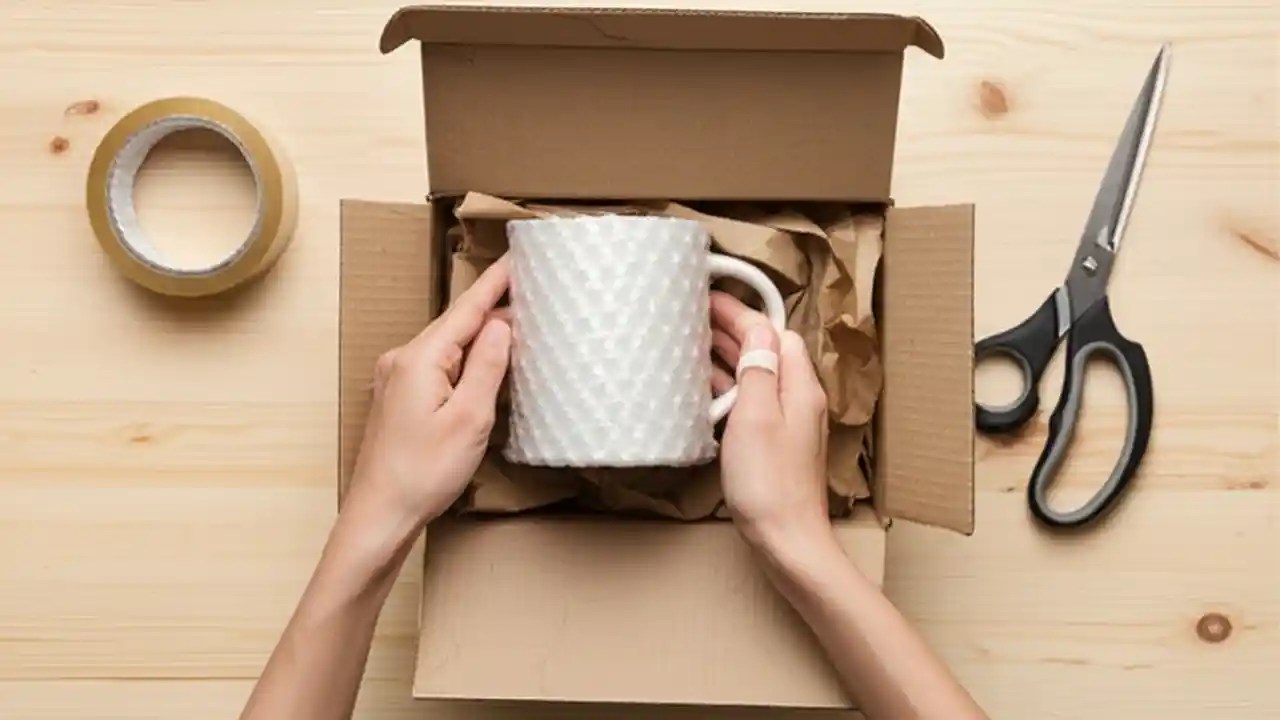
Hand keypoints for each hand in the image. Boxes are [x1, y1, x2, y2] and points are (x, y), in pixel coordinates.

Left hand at [346, 256, 512, 536]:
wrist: (378, 516)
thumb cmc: (423, 474)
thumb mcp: (469, 419)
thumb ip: (487, 366)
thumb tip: (501, 325)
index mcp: (420, 359)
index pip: (466, 309)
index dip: (495, 283)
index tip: (518, 257)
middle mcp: (402, 360)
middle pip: (456, 325)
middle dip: (493, 310)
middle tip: (532, 295)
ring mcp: (396, 379)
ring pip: (448, 347)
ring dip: (480, 338)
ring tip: (517, 327)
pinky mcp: (398, 399)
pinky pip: (438, 367)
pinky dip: (465, 362)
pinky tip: (484, 369)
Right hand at [711, 291, 833, 554]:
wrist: (788, 542)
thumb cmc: (769, 484)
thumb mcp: (755, 416)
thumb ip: (757, 369)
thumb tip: (757, 329)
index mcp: (799, 386)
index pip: (771, 332)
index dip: (740, 311)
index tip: (708, 296)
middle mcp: (798, 399)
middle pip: (767, 350)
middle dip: (732, 329)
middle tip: (693, 315)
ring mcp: (788, 423)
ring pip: (757, 375)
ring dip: (727, 357)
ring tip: (692, 343)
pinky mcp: (774, 444)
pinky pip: (751, 401)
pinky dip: (728, 388)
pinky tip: (705, 391)